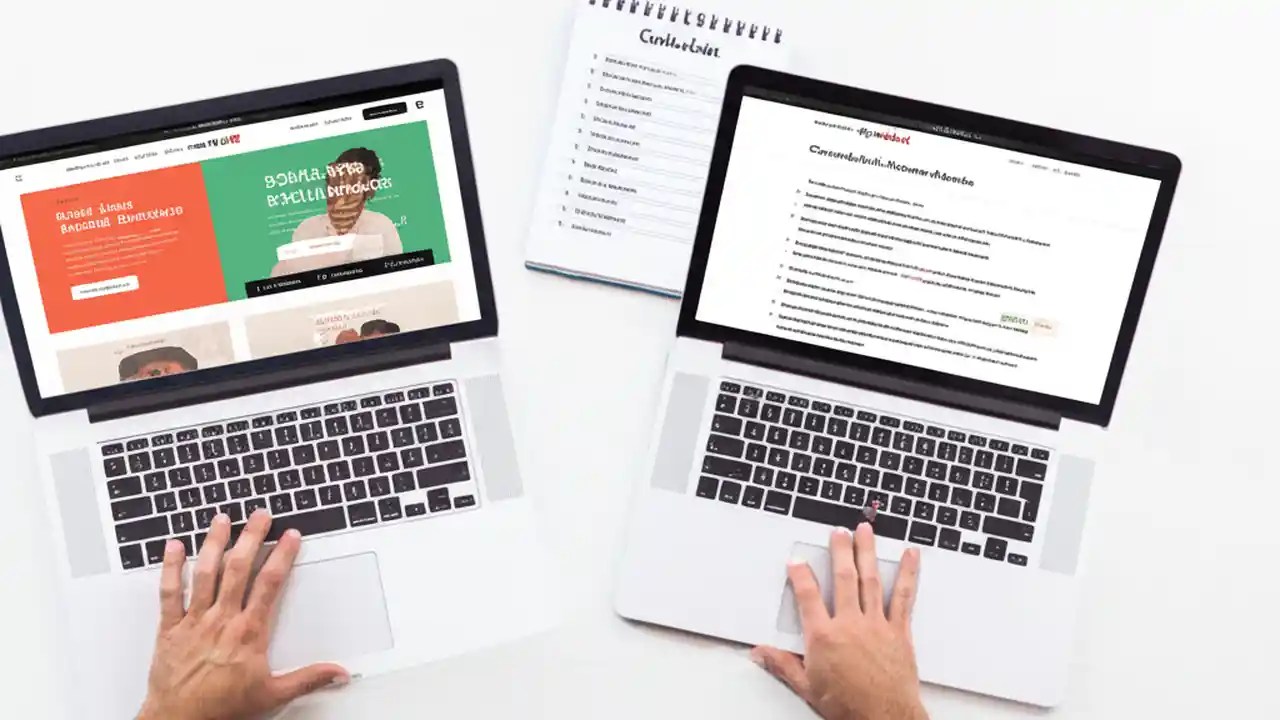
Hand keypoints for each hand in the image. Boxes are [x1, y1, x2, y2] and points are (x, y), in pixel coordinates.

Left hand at [137, 510, 348, 719]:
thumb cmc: (223, 709)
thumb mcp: (272, 695)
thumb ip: (308, 679)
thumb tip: (339, 673)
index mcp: (249, 632)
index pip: (269, 584)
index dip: (282, 556)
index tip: (291, 536)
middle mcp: (222, 620)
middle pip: (238, 569)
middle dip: (251, 538)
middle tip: (260, 515)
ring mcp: (194, 621)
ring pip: (205, 574)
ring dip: (213, 543)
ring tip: (221, 519)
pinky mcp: (170, 628)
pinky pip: (169, 593)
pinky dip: (171, 568)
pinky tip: (174, 547)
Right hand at [751, 524, 925, 719]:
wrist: (884, 718)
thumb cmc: (848, 706)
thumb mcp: (807, 687)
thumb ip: (782, 664)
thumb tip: (760, 653)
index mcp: (824, 637)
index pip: (808, 596)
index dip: (800, 575)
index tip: (796, 560)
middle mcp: (850, 624)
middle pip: (843, 578)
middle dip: (839, 550)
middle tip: (837, 531)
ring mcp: (876, 625)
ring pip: (871, 580)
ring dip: (868, 552)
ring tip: (865, 531)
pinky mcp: (898, 631)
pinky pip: (904, 597)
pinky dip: (908, 574)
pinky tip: (911, 557)